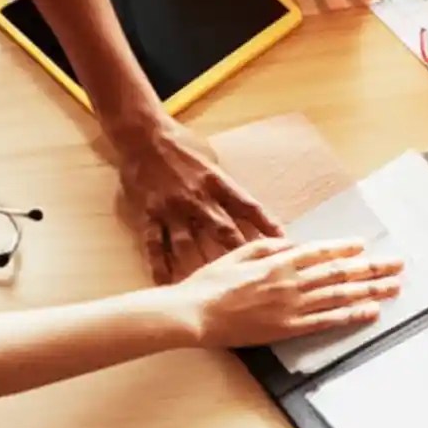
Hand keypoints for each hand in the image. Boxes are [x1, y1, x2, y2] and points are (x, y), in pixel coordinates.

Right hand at [118, 117, 284, 284]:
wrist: (142, 134)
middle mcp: (197, 199)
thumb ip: (225, 184)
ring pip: (188, 245)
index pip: (249, 207)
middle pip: (223, 231)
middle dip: (241, 255)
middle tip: (255, 280)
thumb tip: (243, 205)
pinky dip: (159, 266)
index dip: (268, 225)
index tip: (285, 243)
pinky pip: (155, 245)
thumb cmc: (181, 143)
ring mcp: (172, 209)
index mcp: (217, 182)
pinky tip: (165, 284)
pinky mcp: (150, 215)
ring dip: (201, 267)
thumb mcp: (211, 158)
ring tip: (212, 293)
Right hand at [168, 236, 402, 347]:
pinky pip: (326, 321)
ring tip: (394, 288)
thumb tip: (292, 244)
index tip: (364, 247)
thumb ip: (269, 247)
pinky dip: (350, 316)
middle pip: (339, 272)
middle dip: (371, 268)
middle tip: (397, 265)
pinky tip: (370, 313)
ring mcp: (291, 306)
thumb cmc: (210, 283)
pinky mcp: (288, 328)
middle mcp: (291, 281)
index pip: (320, 251)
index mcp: (278, 260)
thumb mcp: (239, 254)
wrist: (194, 313)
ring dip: (370, 291)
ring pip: (339, 295)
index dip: (345, 249)